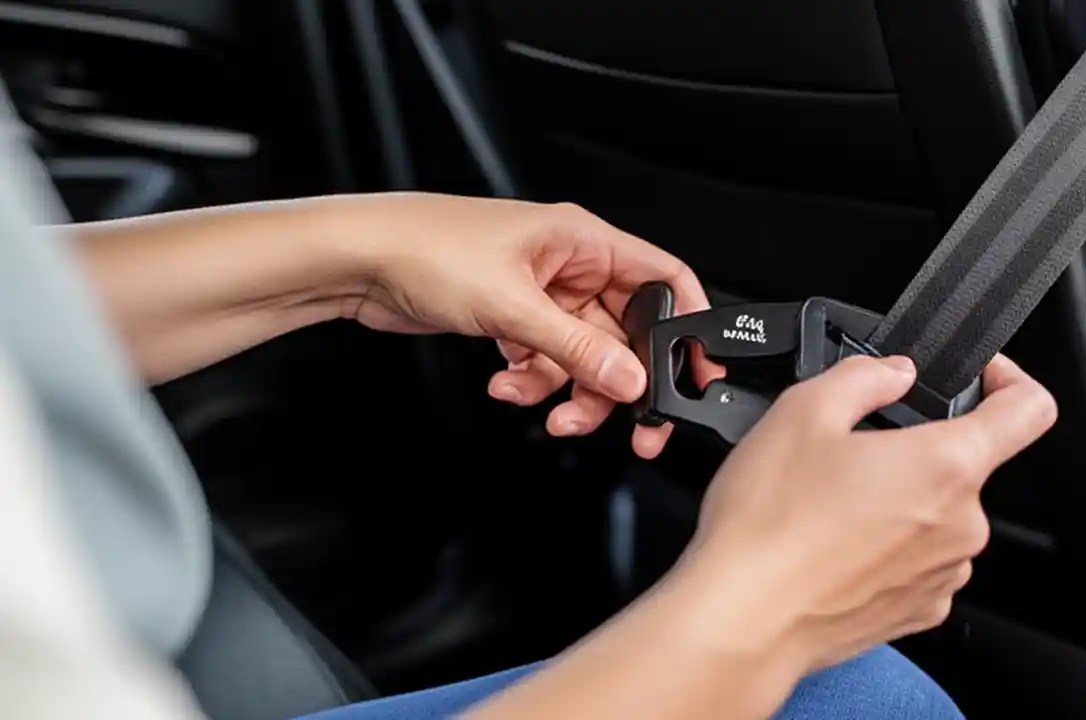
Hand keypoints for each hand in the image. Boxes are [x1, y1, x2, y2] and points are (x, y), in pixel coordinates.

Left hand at [345, 193, 717, 456]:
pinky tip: (505, 383)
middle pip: (624, 333)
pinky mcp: (513, 318)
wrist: (360, 260)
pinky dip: (532, 382)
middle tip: (632, 426)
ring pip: (584, 356)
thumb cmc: (427, 249)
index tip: (694, 374)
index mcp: (583, 241)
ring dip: (569, 389)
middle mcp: (569, 265)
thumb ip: (578, 348)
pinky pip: (546, 360)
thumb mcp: (513, 306)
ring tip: (544, 406)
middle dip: (620, 381)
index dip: (687, 327)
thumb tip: (630, 380)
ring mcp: (541, 293)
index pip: (663, 280)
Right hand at [679, 354, 1056, 673]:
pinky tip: (832, 545)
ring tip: (830, 505)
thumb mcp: (802, 411)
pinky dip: (887, 546)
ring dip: (899, 500)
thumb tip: (895, 372)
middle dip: (916, 449)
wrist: (742, 618)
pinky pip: (919, 561)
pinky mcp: (918, 612)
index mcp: (945, 466)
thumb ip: (864, 376)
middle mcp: (961, 525)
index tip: (979, 377)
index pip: (1029, 410)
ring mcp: (943, 575)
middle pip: (965, 465)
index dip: (1010, 378)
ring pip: (938, 514)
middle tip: (850, 450)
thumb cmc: (768, 524)